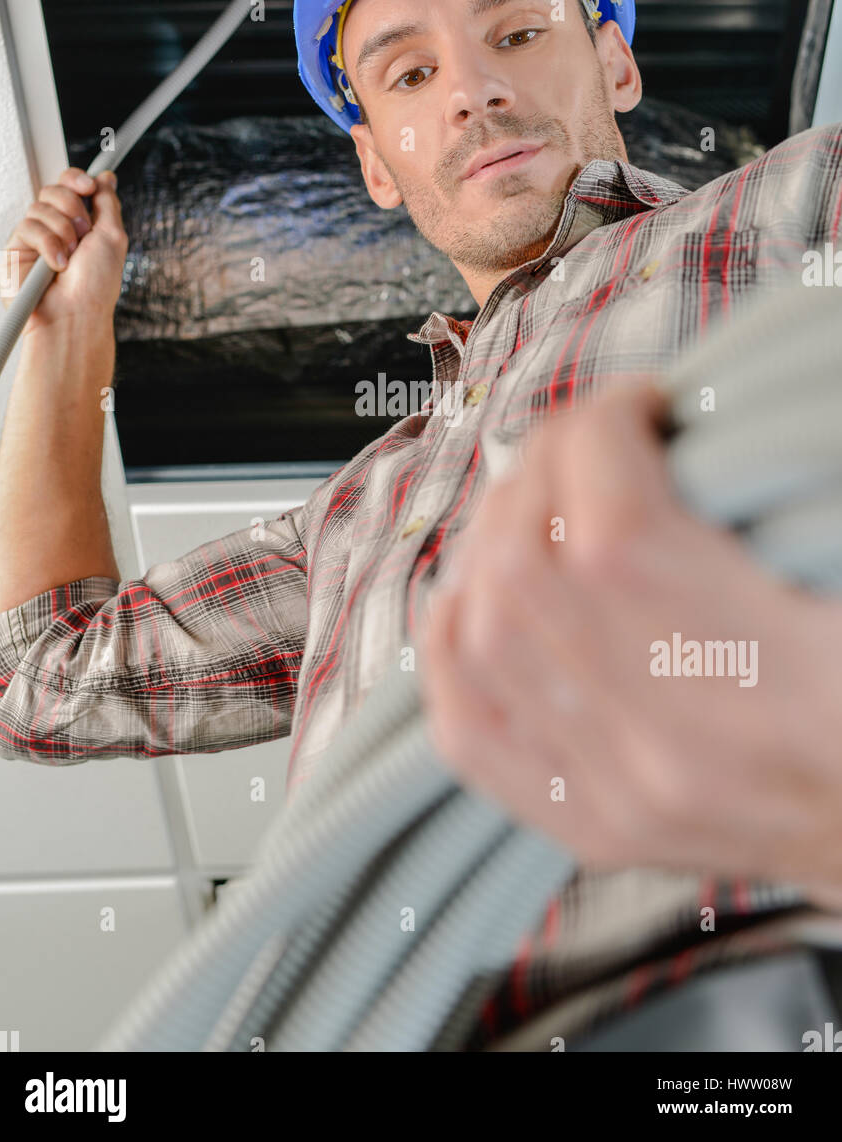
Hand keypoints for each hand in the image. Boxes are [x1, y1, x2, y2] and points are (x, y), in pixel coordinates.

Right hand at [1, 167, 127, 333]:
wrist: (74, 315)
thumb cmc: (95, 286)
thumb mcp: (113, 238)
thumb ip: (107, 203)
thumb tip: (105, 178)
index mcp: (80, 224)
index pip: (69, 185)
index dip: (76, 179)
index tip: (89, 187)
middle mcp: (57, 228)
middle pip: (53, 189)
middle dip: (72, 207)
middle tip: (83, 233)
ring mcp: (35, 239)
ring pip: (40, 207)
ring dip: (63, 231)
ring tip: (70, 257)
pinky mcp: (16, 249)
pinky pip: (27, 226)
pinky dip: (48, 245)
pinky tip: (56, 265)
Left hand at [416, 378, 841, 909]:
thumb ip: (772, 502)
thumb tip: (666, 420)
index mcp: (775, 682)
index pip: (612, 532)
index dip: (601, 437)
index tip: (636, 406)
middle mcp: (677, 749)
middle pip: (528, 572)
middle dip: (542, 470)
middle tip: (587, 441)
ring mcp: (619, 794)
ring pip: (483, 635)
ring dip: (493, 537)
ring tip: (541, 499)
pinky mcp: (588, 822)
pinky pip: (465, 726)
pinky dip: (452, 638)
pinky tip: (480, 589)